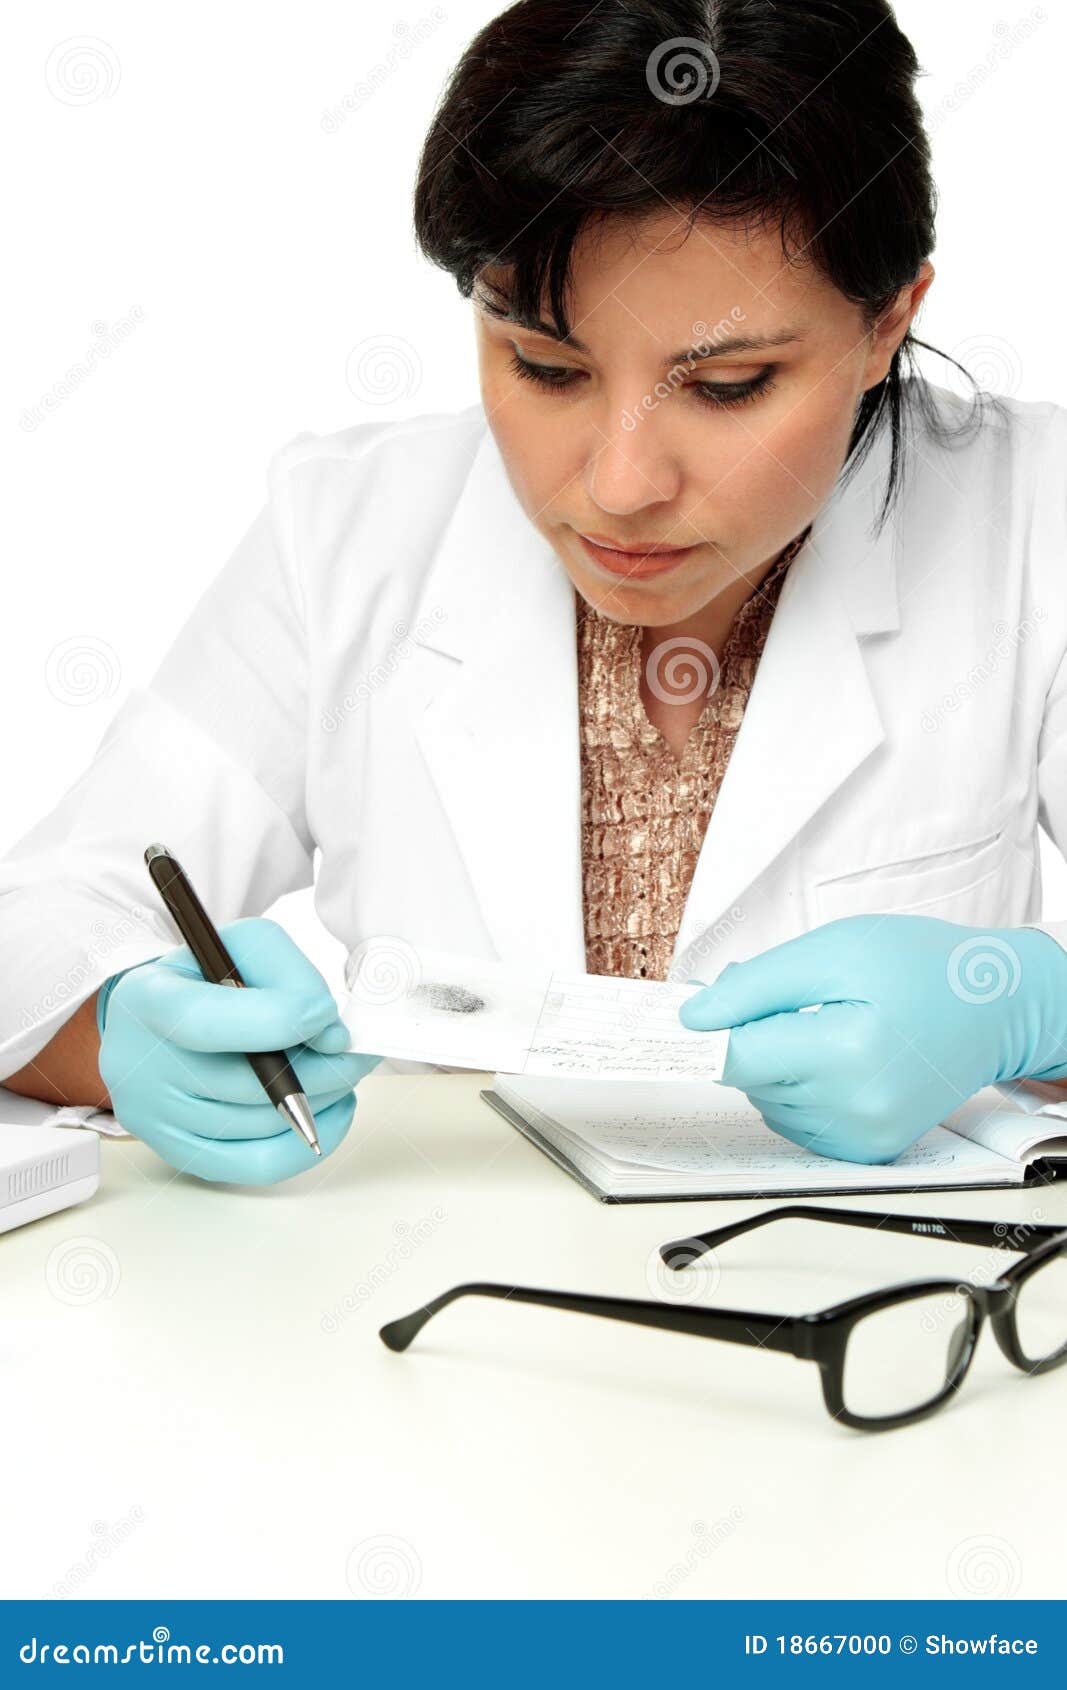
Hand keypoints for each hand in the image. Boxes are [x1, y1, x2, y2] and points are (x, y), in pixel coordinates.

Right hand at [96, 916, 378, 1183]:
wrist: (155, 1020)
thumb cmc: (208, 979)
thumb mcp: (240, 946)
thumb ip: (286, 973)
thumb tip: (329, 1034)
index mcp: (147, 1000)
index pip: (204, 1021)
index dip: (276, 1020)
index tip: (326, 1014)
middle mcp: (139, 1065)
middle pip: (245, 1084)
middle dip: (322, 1068)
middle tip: (360, 1050)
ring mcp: (156, 1118)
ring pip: (260, 1125)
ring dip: (322, 1098)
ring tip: (344, 1071)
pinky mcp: (179, 1152)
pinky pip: (256, 1165)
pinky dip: (309, 1142)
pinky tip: (334, 1109)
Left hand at [679, 914, 1066, 1163]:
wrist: (995, 1006)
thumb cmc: (923, 967)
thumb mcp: (834, 950)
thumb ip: (756, 986)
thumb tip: (693, 1019)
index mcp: (846, 1055)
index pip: (737, 1058)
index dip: (703, 1035)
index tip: (672, 1023)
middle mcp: (854, 1110)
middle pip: (750, 1078)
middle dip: (753, 1035)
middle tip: (794, 996)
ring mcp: (862, 1138)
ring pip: (768, 1102)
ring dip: (778, 1063)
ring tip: (831, 1023)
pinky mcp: (866, 1151)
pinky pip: (797, 1121)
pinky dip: (800, 1089)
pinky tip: (839, 1056)